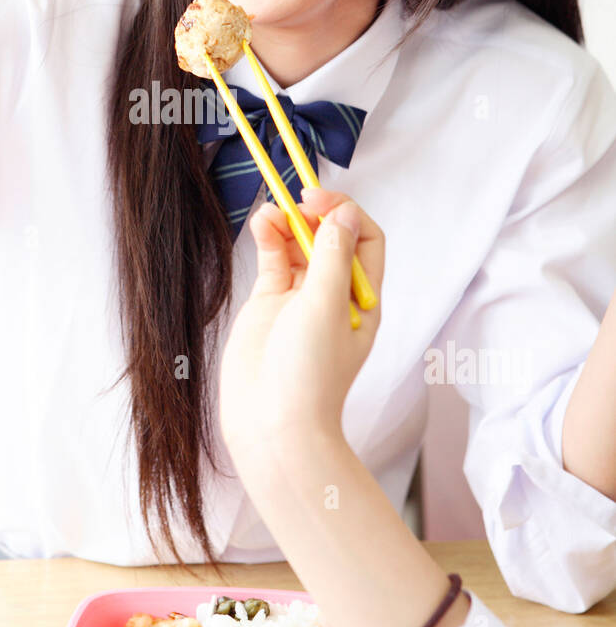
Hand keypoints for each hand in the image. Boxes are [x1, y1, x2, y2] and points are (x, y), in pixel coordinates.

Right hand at [219, 187, 384, 461]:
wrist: (273, 426)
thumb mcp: (326, 308)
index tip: (319, 200)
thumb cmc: (309, 376)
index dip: (345, 212)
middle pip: (330, 237)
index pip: (364, 239)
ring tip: (270, 213)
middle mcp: (334, 296)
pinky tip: (261, 223)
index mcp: (362, 299)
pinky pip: (273, 260)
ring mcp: (300, 299)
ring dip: (287, 223)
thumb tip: (343, 212)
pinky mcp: (270, 304)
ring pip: (299, 245)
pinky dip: (267, 238)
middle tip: (296, 201)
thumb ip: (332, 256)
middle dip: (315, 213)